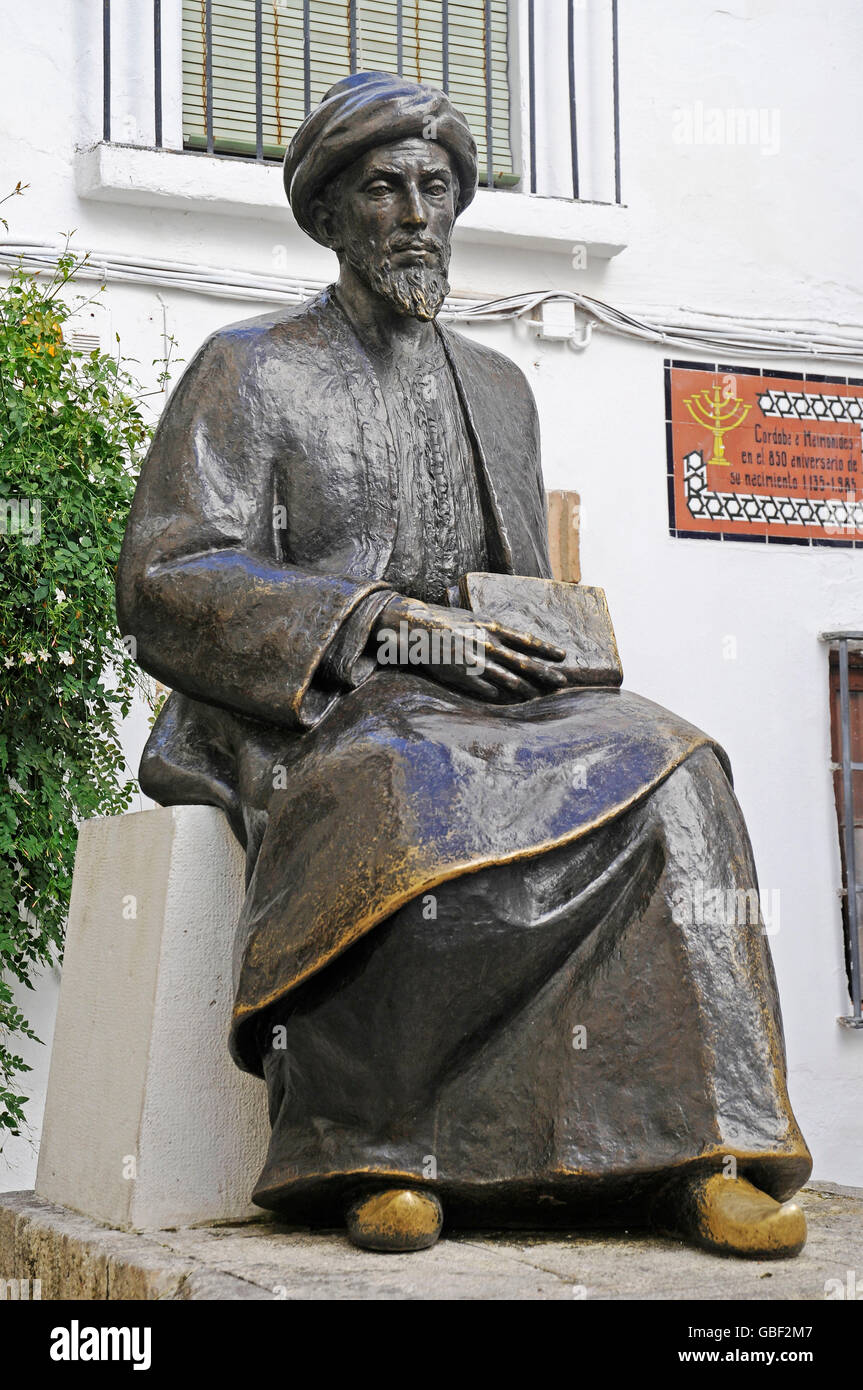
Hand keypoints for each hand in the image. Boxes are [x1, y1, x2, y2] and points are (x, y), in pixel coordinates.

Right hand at [373, 594, 568, 701]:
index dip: (546, 649)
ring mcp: (476, 660)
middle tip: (562, 681)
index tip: (563, 656)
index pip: (526, 639)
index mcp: (491, 627)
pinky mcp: (463, 675)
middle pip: (523, 661)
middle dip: (545, 673)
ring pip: (508, 678)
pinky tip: (509, 701)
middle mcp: (487, 643)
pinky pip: (486, 689)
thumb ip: (493, 631)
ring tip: (539, 695)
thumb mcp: (474, 619)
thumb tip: (514, 640)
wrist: (417, 627)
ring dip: (526, 689)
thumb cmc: (446, 621)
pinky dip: (499, 695)